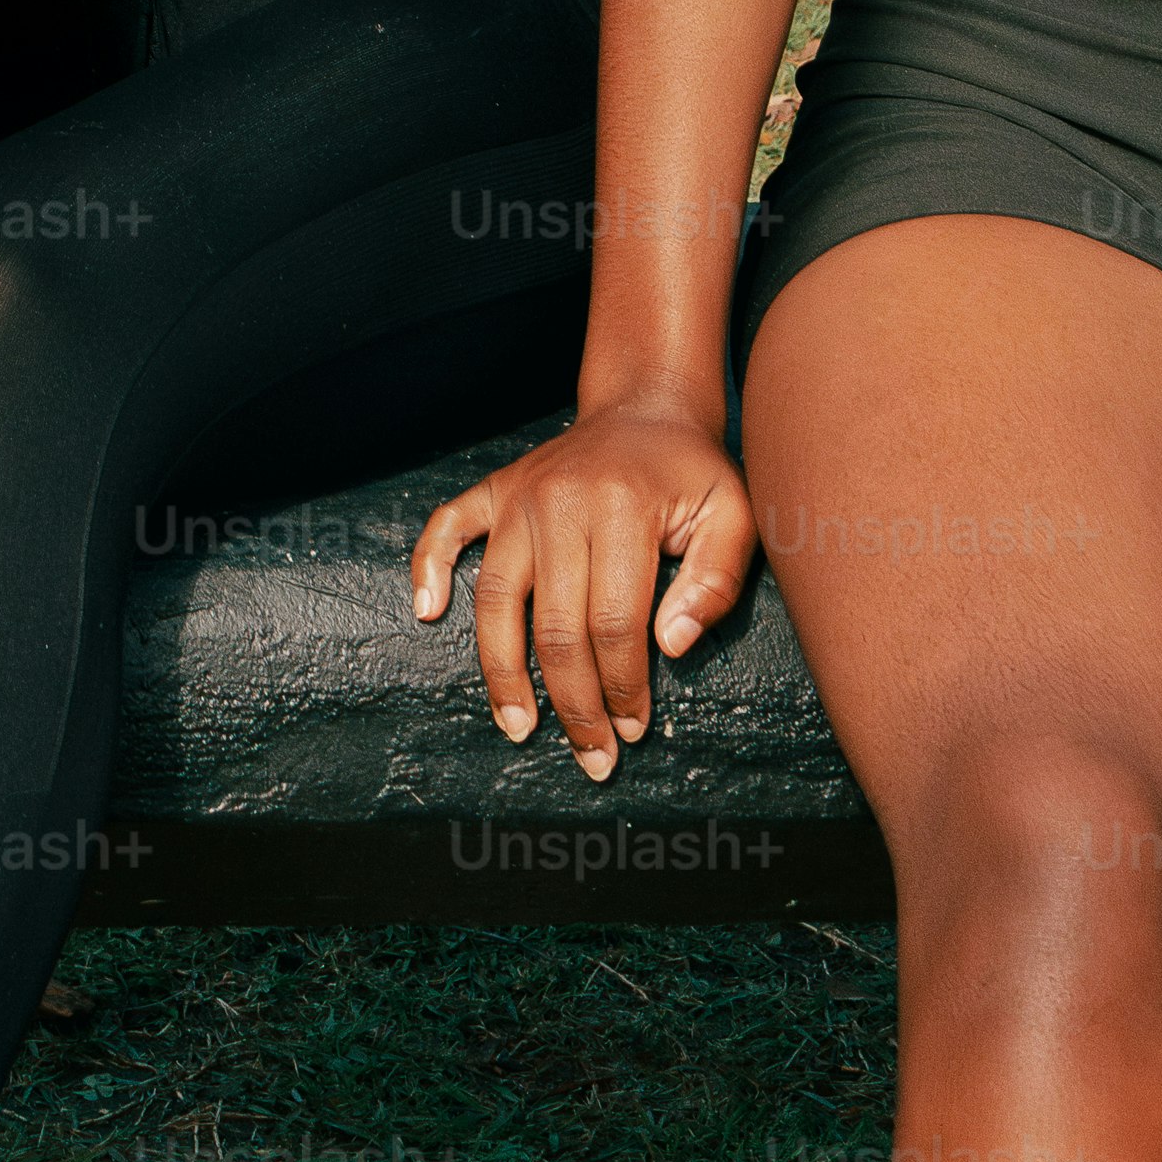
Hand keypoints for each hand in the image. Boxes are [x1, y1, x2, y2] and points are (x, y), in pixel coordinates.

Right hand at [413, 399, 753, 778]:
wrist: (648, 406)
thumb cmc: (694, 474)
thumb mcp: (734, 516)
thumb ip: (715, 581)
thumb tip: (670, 647)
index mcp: (621, 508)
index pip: (615, 622)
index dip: (624, 685)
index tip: (634, 728)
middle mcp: (559, 502)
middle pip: (555, 626)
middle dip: (573, 703)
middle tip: (591, 756)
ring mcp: (519, 496)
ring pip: (496, 598)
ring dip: (503, 672)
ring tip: (518, 727)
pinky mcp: (495, 489)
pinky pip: (447, 526)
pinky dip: (429, 566)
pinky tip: (427, 612)